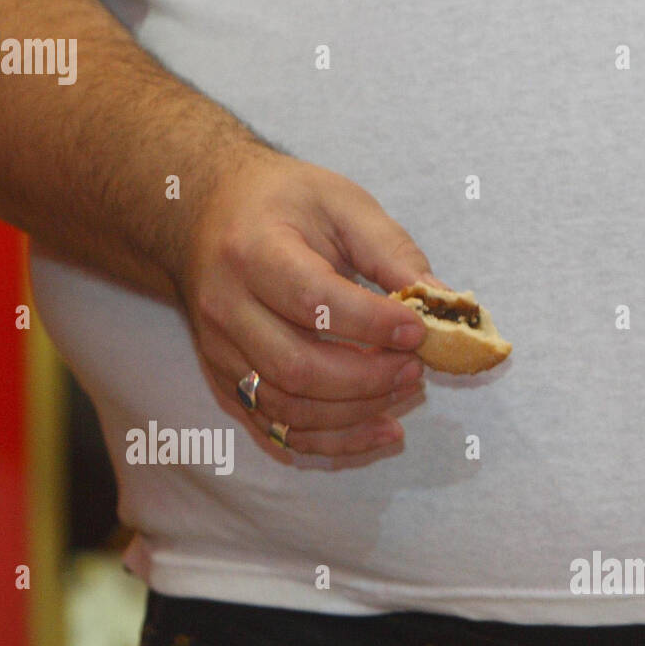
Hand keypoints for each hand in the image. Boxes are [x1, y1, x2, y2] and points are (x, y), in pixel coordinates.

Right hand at [174, 144, 440, 458]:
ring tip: (405, 391)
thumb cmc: (282, 206)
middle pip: (298, 368)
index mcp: (252, 251)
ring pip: (290, 409)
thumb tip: (443, 304)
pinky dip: (336, 441)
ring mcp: (221, 352)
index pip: (312, 300)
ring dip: (358, 412)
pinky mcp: (228, 383)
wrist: (202, 217)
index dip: (373, 324)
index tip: (420, 330)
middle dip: (369, 379)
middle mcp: (226, 307)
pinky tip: (381, 429)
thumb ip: (393, 252)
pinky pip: (281, 430)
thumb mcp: (341, 204)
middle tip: (415, 368)